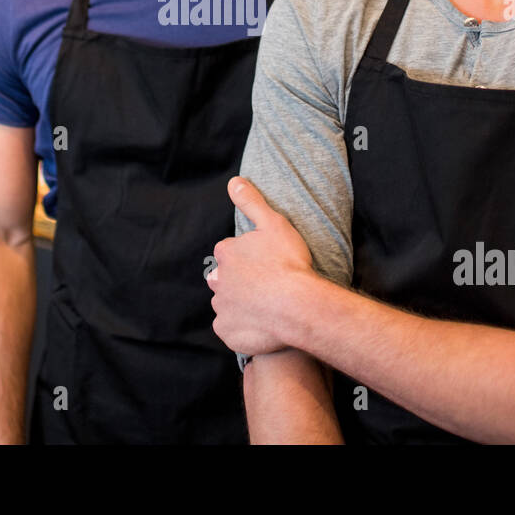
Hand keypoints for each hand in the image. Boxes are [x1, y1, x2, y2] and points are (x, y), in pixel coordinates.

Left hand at [207, 177, 314, 355]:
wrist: (297, 305)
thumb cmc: (288, 262)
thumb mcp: (273, 223)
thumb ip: (251, 202)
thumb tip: (233, 181)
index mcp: (225, 253)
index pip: (230, 253)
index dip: (249, 258)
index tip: (267, 264)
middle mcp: (217, 280)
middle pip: (225, 279)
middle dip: (240, 282)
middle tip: (266, 286)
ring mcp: (221, 308)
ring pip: (228, 304)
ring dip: (242, 305)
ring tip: (268, 307)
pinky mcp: (227, 332)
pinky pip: (230, 329)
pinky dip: (242, 328)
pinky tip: (261, 325)